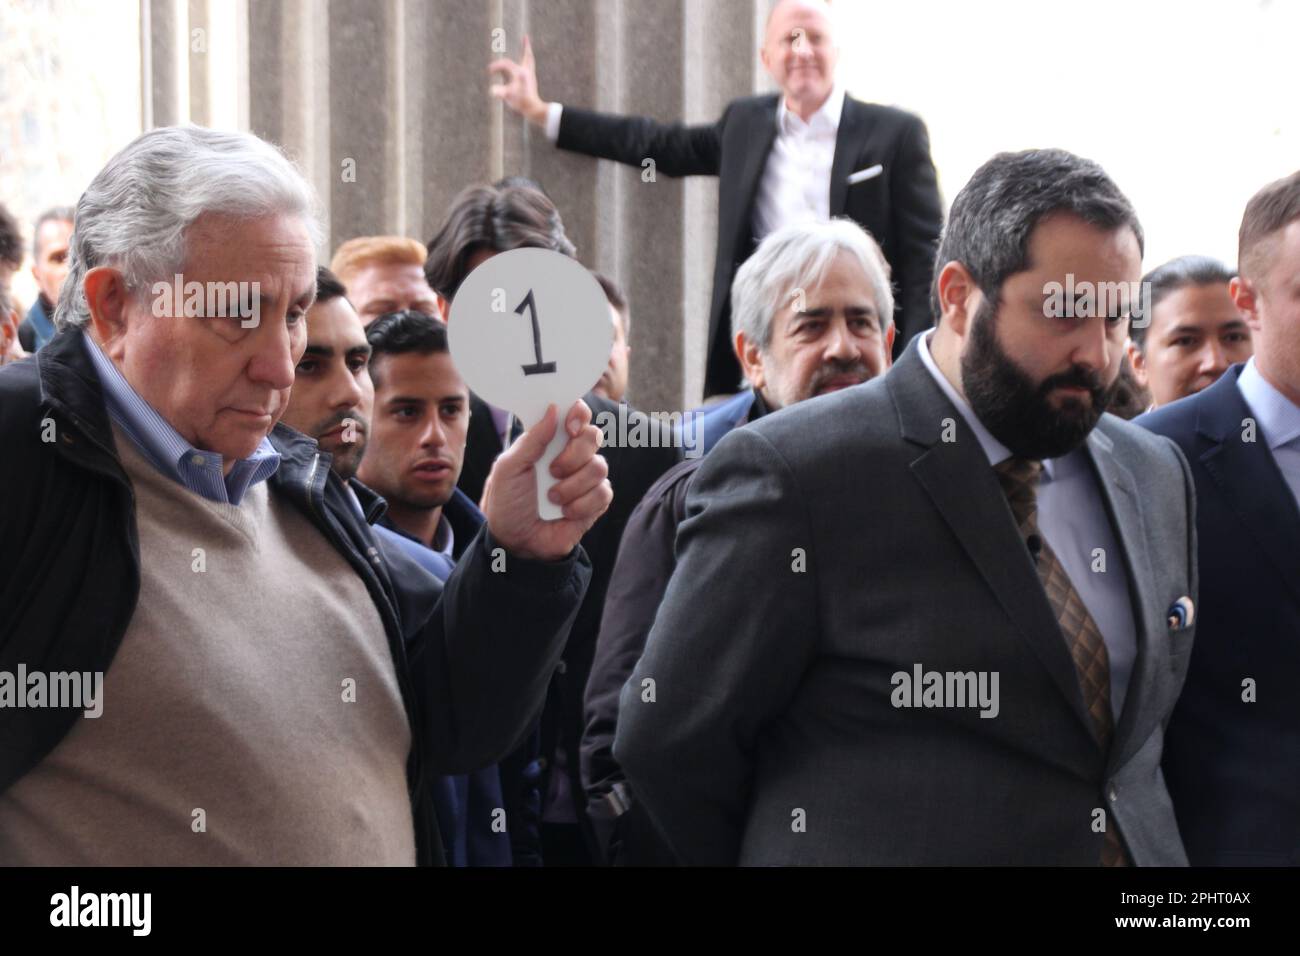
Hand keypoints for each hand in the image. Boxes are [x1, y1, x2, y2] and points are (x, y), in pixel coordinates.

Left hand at [481, 401, 610, 561]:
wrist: (515, 542)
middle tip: (552, 471)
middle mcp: (572, 456)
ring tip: (552, 498)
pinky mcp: (596, 502)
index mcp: (550, 441)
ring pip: (600, 466)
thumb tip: (554, 409)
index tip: (570, 427)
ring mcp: (585, 479)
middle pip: (594, 436)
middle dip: (573, 455)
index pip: (576, 415)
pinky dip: (581, 504)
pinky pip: (603, 493)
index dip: (579, 414)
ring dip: (572, 486)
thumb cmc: (508, 502)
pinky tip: (564, 512)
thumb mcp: (508, 467)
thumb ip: (532, 438)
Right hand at [488, 35, 548, 125]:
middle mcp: (527, 72)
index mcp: (520, 72)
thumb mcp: (508, 96)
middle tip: (525, 37)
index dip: (497, 66)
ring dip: (527, 53)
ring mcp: (530, 76)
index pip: (506, 64)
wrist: (533, 109)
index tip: (490, 71)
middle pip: (527, 55)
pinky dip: (527, 62)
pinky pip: (530, 67)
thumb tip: (492, 91)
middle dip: (525, 46)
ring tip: (526, 47)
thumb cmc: (521, 102)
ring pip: (529, 60)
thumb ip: (500, 92)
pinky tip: (524, 64)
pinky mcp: (531, 81)